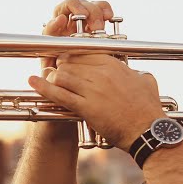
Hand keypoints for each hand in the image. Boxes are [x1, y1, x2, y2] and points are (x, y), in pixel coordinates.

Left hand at [31, 0, 164, 149]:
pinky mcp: (86, 107)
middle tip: (55, 70)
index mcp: (114, 65)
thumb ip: (137, 74)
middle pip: (70, 61)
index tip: (68, 59)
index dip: (73, 55)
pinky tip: (33, 82)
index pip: (85, 51)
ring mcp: (93, 90)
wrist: (148, 132)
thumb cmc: (149, 110)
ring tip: (47, 79)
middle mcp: (102, 73)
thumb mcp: (146, 82)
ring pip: (62, 75)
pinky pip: (59, 94)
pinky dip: (44, 87)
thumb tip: (136, 73)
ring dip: (53, 77)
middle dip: (60, 65)